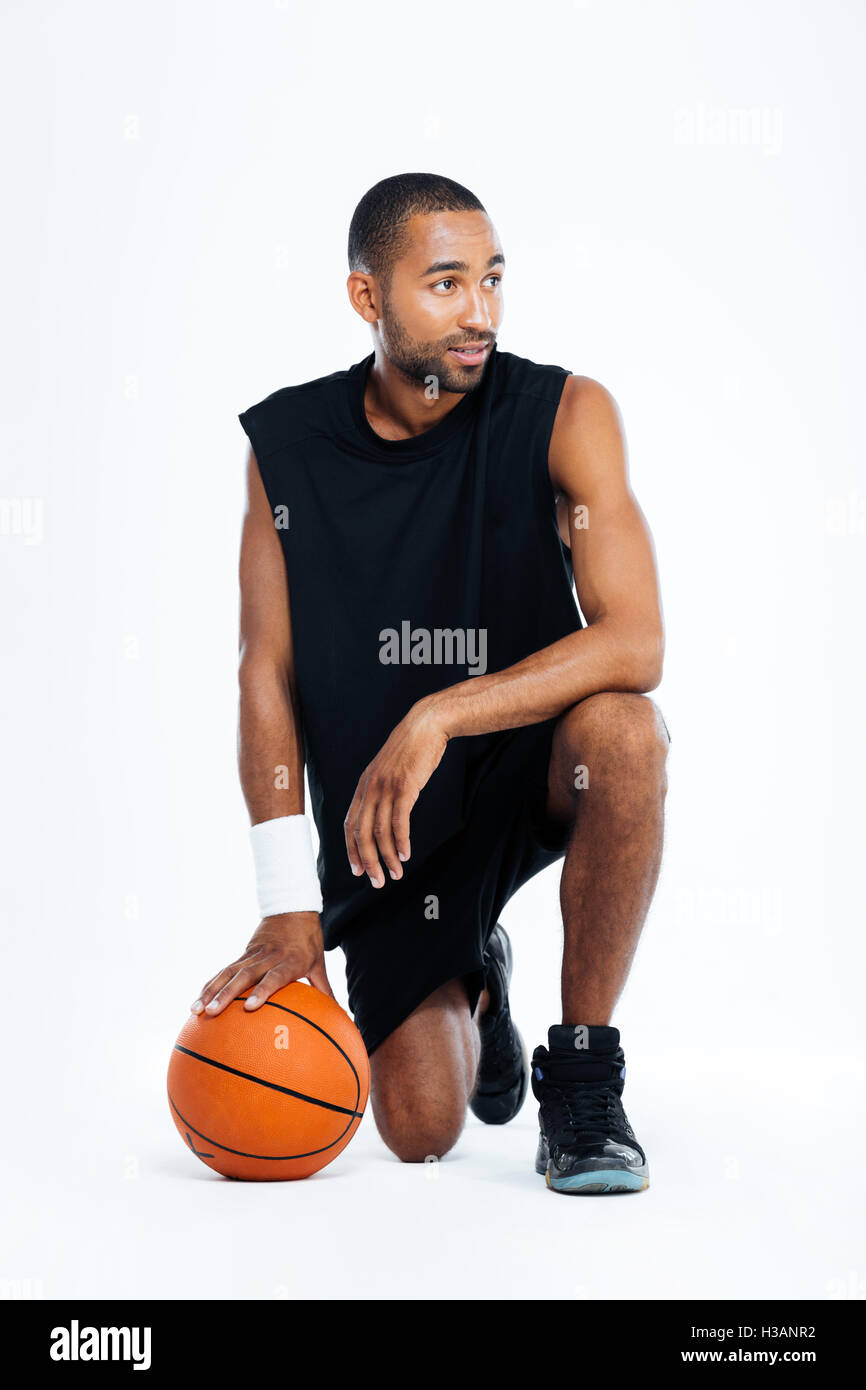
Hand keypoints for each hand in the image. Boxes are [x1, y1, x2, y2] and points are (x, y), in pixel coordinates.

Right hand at [190, 912, 332, 1015]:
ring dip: (211, 991)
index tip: (249, 1007)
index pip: (274, 976)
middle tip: (212, 1012)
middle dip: (227, 995)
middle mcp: (268, 956)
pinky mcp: (243, 953)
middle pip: (245, 976)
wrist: (292, 907)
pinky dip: (210, 984)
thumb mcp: (319, 963)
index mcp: (289, 960)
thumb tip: (341, 1016)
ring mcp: (252, 954)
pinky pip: (224, 969)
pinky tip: (198, 1000)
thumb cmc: (309, 941)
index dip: (262, 991)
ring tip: (196, 1009)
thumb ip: (325, 990)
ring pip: (229, 972)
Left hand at [344, 699, 448, 886]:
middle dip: (368, 861)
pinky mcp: (404, 788)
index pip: (350, 825)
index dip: (351, 850)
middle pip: (361, 834)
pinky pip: (399, 822)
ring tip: (395, 874)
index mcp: (363, 786)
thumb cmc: (410, 750)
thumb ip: (381, 790)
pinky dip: (401, 842)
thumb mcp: (388, 770)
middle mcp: (369, 789)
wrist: (425, 725)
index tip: (358, 869)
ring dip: (387, 857)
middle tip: (376, 882)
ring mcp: (386, 788)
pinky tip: (405, 855)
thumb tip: (382, 812)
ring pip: (380, 832)